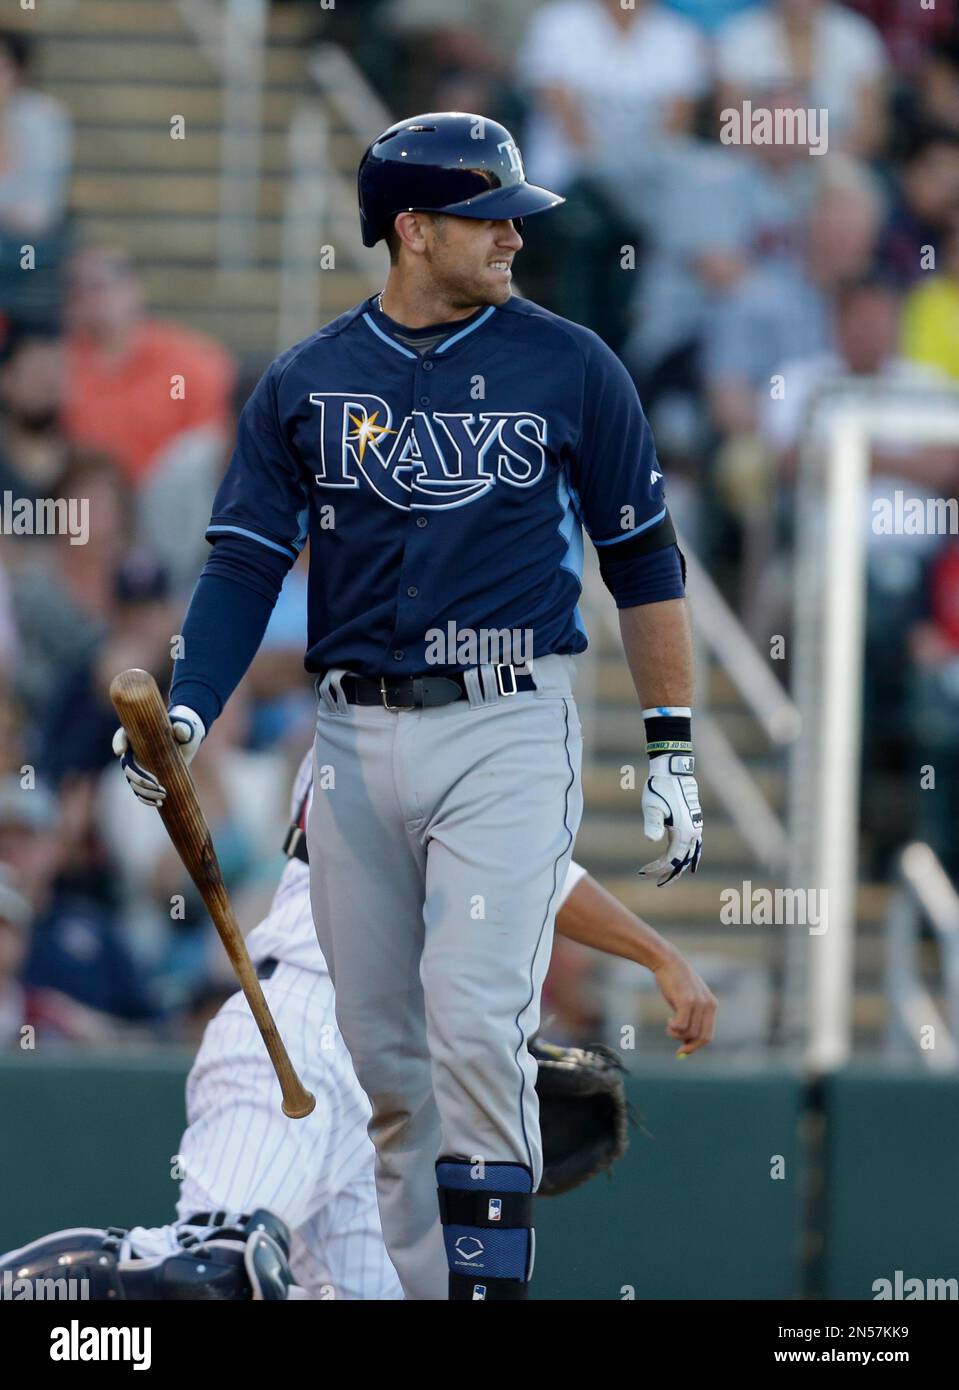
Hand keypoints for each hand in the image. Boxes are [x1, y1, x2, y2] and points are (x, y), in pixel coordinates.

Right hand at [112, 704, 204, 807]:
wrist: (187, 741)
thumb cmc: (183, 728)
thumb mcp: (185, 727)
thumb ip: (183, 728)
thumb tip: (181, 730)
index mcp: (138, 735)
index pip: (122, 736)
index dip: (118, 742)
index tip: (121, 751)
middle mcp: (134, 752)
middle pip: (127, 767)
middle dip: (139, 778)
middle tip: (157, 784)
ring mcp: (139, 767)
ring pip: (133, 783)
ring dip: (145, 792)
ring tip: (164, 795)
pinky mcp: (147, 779)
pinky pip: (140, 792)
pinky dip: (146, 799)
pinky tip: (158, 803)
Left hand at [639, 753, 702, 885]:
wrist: (673, 769)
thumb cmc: (659, 788)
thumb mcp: (652, 806)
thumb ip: (653, 824)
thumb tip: (652, 840)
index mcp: (683, 832)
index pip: (671, 860)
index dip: (657, 869)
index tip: (642, 872)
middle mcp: (693, 832)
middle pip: (683, 861)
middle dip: (670, 873)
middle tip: (656, 882)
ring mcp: (696, 826)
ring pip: (691, 854)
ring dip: (680, 866)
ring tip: (670, 876)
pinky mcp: (694, 820)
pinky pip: (695, 844)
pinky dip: (690, 855)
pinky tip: (687, 861)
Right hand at [652, 949, 716, 1056]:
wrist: (668, 962)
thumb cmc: (676, 983)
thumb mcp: (688, 1001)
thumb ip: (691, 1019)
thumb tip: (686, 1044)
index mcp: (712, 1006)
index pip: (708, 1036)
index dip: (696, 1046)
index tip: (683, 1051)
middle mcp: (709, 1005)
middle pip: (701, 1037)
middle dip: (688, 1046)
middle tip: (677, 1048)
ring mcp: (698, 1003)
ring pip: (689, 1033)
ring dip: (676, 1034)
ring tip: (669, 1025)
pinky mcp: (687, 1001)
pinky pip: (681, 1026)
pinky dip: (673, 1028)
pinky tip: (669, 1021)